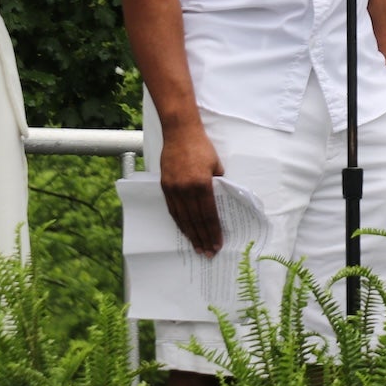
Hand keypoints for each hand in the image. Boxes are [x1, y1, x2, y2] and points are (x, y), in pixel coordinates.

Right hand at [159, 121, 225, 255]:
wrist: (179, 132)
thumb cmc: (201, 146)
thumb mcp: (216, 165)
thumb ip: (218, 185)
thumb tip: (219, 202)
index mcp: (202, 185)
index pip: (209, 215)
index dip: (213, 232)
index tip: (218, 245)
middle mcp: (186, 190)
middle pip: (195, 220)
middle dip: (203, 238)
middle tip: (208, 253)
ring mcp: (174, 189)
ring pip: (182, 218)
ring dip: (190, 234)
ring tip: (197, 247)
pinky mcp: (165, 186)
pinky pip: (173, 210)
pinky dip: (179, 222)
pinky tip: (185, 231)